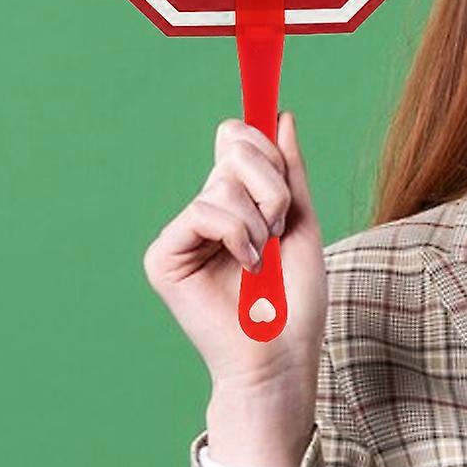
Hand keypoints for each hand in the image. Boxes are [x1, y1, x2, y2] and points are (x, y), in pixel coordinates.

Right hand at [143, 111, 325, 465]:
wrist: (280, 357)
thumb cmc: (295, 302)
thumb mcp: (303, 225)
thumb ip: (290, 174)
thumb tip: (281, 116)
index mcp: (238, 204)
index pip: (238, 142)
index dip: (258, 135)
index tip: (274, 109)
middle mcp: (206, 213)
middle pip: (232, 148)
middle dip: (271, 182)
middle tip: (281, 225)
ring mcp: (182, 234)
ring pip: (223, 182)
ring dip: (262, 219)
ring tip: (265, 258)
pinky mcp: (163, 256)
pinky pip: (204, 211)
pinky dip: (238, 235)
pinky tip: (246, 266)